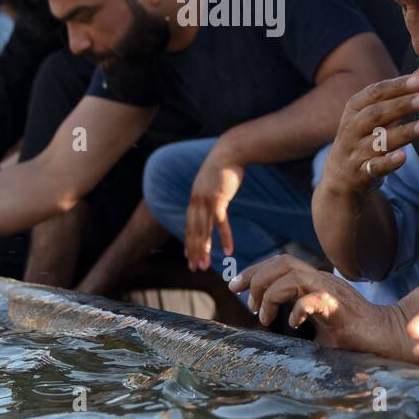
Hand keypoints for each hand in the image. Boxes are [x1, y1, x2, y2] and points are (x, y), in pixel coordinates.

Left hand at [184, 144, 243, 270]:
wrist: (230, 151)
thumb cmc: (224, 167)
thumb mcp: (211, 181)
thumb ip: (209, 193)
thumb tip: (212, 200)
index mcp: (194, 198)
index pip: (189, 225)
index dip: (189, 242)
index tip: (188, 256)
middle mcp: (196, 201)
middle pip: (193, 231)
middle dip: (194, 251)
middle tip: (195, 267)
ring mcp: (206, 200)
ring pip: (203, 230)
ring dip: (204, 249)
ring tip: (205, 265)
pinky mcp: (218, 199)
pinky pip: (221, 223)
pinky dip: (224, 237)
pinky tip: (227, 250)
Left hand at [229, 254, 415, 359]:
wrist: (389, 337)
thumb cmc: (354, 333)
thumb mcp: (319, 323)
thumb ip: (300, 317)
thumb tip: (273, 328)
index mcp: (315, 281)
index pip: (281, 264)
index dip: (255, 271)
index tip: (236, 286)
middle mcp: (321, 280)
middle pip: (283, 262)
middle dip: (255, 276)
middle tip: (242, 298)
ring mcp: (332, 292)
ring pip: (294, 276)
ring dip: (271, 294)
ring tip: (264, 316)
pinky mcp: (341, 309)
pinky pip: (314, 300)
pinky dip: (298, 309)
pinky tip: (293, 324)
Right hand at [321, 64, 418, 197]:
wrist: (341, 177)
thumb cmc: (366, 136)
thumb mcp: (381, 113)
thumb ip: (408, 91)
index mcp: (355, 108)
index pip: (375, 92)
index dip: (397, 86)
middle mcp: (351, 128)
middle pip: (375, 114)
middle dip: (400, 106)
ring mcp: (354, 152)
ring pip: (377, 141)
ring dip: (403, 133)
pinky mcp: (360, 174)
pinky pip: (374, 168)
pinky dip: (387, 163)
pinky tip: (403, 157)